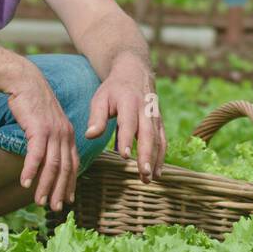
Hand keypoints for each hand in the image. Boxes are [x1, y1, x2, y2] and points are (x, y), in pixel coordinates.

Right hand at [7, 66, 78, 211]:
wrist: (25, 82)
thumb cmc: (33, 106)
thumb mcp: (46, 125)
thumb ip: (50, 142)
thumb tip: (46, 161)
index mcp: (68, 135)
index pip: (73, 164)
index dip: (70, 184)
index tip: (67, 200)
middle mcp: (65, 135)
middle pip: (65, 169)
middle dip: (59, 190)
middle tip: (54, 208)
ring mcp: (53, 132)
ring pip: (52, 165)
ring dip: (46, 185)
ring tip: (39, 202)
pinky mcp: (39, 128)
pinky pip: (36, 154)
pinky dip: (31, 170)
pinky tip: (25, 183)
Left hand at [85, 53, 167, 183]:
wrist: (135, 73)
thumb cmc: (113, 90)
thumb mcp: (101, 98)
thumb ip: (96, 117)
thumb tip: (90, 135)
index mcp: (128, 102)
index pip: (128, 122)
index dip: (126, 139)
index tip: (124, 155)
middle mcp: (145, 109)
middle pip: (148, 134)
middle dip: (146, 155)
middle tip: (143, 174)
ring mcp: (155, 116)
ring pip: (158, 139)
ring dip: (156, 160)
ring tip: (149, 178)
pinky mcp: (160, 122)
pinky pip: (163, 140)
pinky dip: (162, 157)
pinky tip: (157, 172)